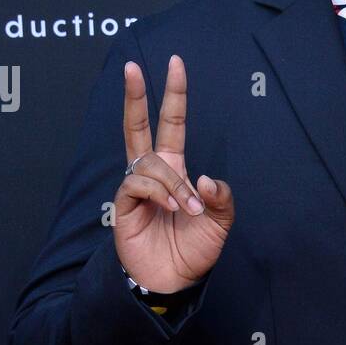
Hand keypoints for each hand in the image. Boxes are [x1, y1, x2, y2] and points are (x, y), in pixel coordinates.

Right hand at [114, 54, 233, 291]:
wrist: (175, 280)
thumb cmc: (194, 248)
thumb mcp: (221, 221)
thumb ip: (221, 197)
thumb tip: (204, 178)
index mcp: (176, 168)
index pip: (172, 123)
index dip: (173, 95)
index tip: (175, 64)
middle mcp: (153, 172)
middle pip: (138, 125)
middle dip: (135, 96)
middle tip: (131, 67)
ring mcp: (136, 188)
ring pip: (150, 162)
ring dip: (174, 183)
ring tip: (189, 208)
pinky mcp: (124, 206)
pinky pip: (137, 183)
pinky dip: (159, 192)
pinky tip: (171, 208)